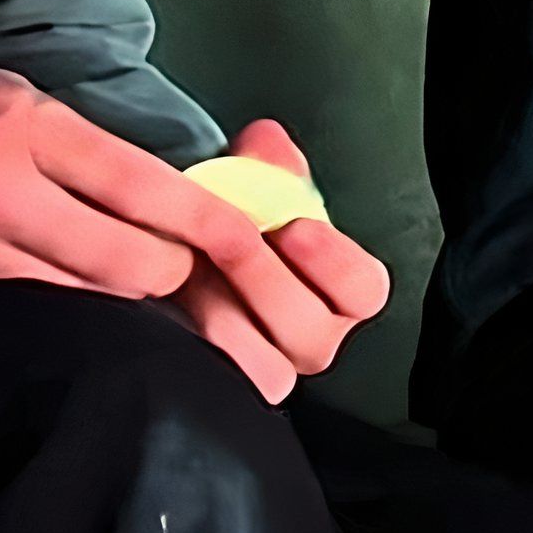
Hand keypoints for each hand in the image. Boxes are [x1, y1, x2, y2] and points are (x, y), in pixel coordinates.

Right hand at [0, 64, 352, 401]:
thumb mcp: (19, 100)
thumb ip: (88, 151)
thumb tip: (170, 200)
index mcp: (29, 128)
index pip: (143, 186)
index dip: (204, 221)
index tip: (244, 241)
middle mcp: (2, 192)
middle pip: (126, 260)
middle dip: (170, 272)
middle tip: (179, 267)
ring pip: (87, 301)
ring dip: (123, 302)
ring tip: (135, 291)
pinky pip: (34, 318)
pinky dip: (70, 317)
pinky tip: (81, 312)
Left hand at [165, 119, 389, 402]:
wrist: (171, 269)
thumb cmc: (222, 233)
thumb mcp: (246, 194)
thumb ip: (265, 169)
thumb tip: (265, 142)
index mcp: (335, 292)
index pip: (363, 291)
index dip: (336, 262)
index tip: (297, 227)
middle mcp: (308, 337)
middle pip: (314, 331)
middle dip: (268, 280)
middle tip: (232, 241)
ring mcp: (267, 370)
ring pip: (267, 367)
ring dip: (226, 312)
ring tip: (191, 270)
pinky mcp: (221, 389)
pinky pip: (216, 381)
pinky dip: (193, 341)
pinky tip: (170, 303)